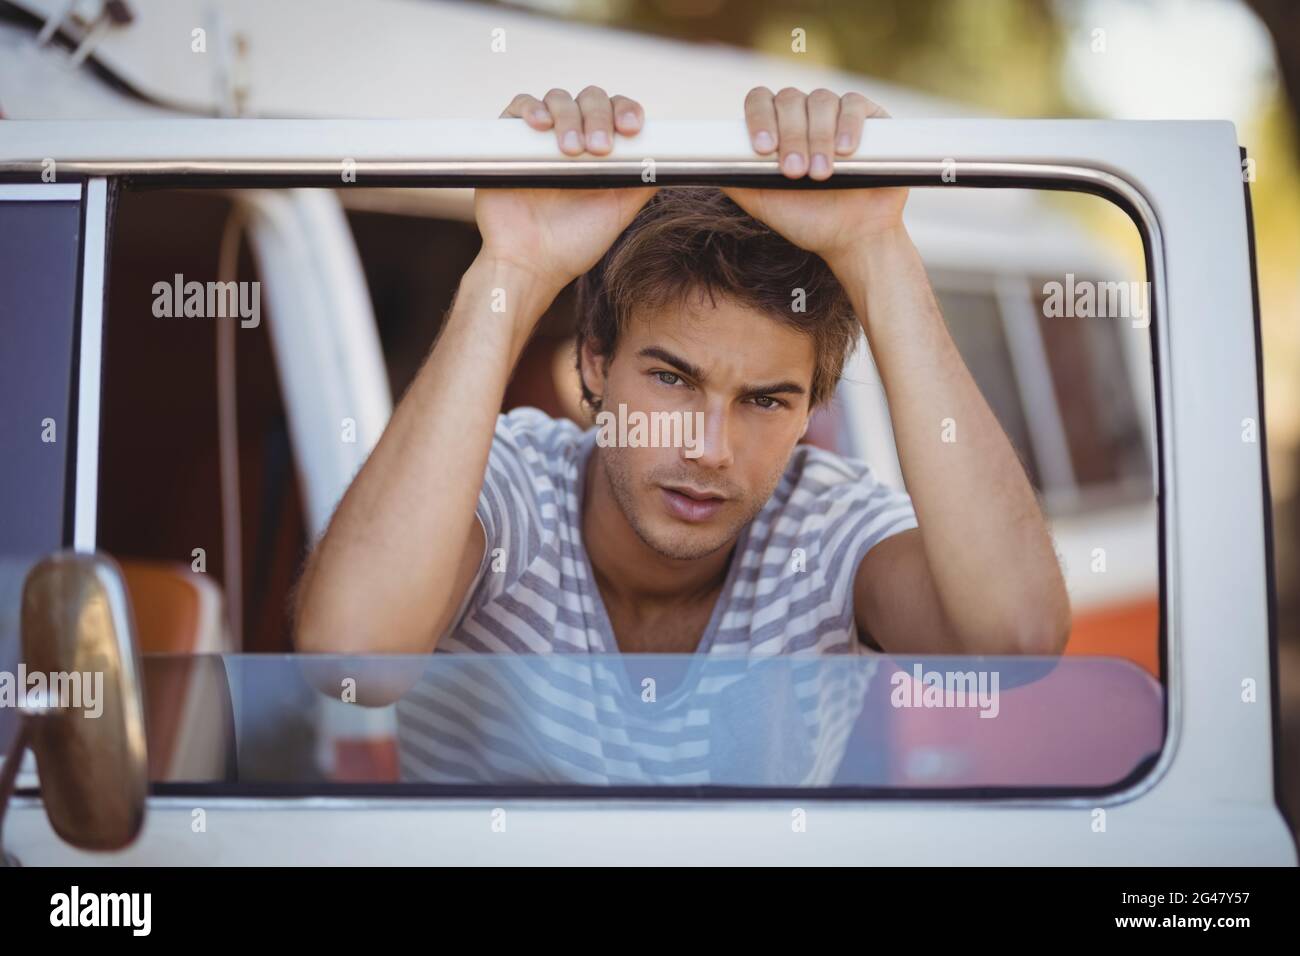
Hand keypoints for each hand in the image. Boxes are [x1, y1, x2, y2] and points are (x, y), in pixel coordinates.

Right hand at [475, 87, 656, 292]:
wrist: (530, 264)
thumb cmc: (573, 244)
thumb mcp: (619, 212)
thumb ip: (641, 180)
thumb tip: (669, 155)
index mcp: (601, 153)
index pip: (617, 112)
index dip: (627, 111)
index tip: (631, 129)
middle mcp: (574, 139)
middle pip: (591, 100)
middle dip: (599, 118)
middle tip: (599, 149)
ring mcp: (541, 138)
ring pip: (559, 99)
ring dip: (569, 118)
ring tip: (570, 152)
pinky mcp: (509, 140)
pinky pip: (519, 106)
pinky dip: (531, 108)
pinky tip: (541, 125)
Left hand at [723, 87, 907, 267]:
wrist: (854, 238)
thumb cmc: (808, 220)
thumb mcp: (764, 205)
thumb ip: (736, 181)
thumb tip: (703, 164)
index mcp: (778, 128)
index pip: (760, 102)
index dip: (759, 119)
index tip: (763, 150)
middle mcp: (805, 114)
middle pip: (789, 100)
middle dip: (790, 137)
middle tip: (794, 172)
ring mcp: (837, 112)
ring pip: (821, 101)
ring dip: (818, 137)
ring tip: (821, 174)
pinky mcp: (870, 117)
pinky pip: (855, 104)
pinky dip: (848, 125)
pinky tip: (846, 151)